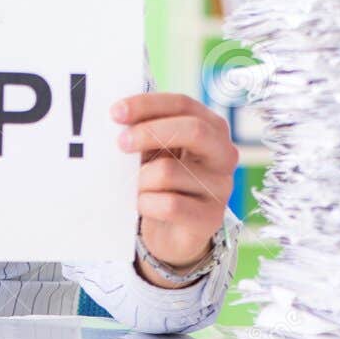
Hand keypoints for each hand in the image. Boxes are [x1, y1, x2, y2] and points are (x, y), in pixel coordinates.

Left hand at [110, 92, 235, 279]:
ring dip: (140, 179)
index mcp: (211, 128)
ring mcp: (221, 187)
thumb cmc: (161, 183)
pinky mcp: (211, 217)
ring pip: (170, 171)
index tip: (116, 113)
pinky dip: (146, 204)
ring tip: (136, 188)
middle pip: (194, 130)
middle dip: (150, 132)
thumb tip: (119, 115)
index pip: (183, 104)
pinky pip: (169, 205)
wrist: (171, 234)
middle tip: (120, 143)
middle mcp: (223, 154)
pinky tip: (143, 205)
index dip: (148, 105)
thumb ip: (146, 132)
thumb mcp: (155, 151)